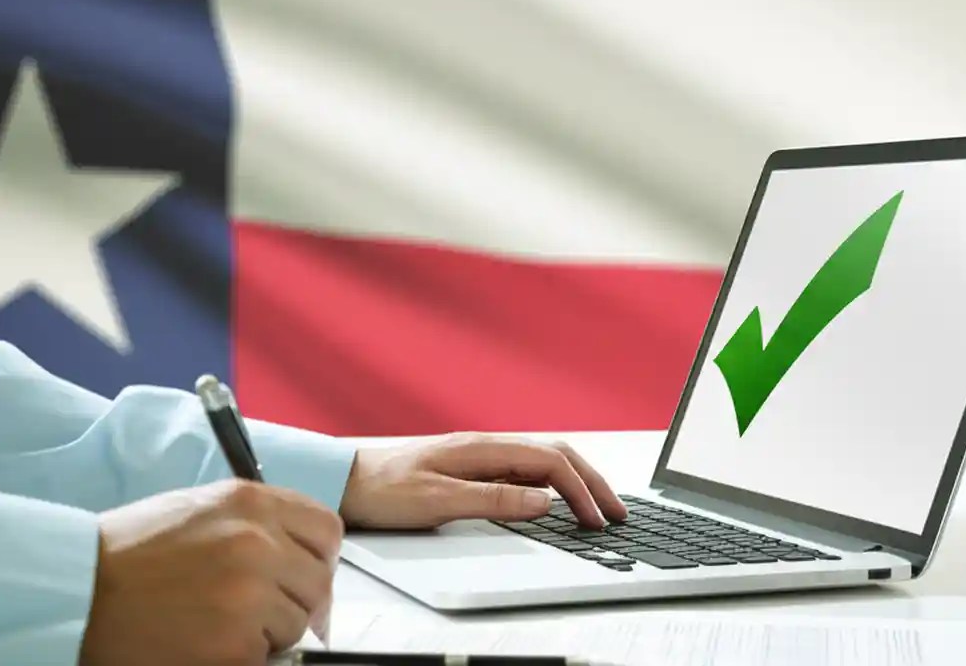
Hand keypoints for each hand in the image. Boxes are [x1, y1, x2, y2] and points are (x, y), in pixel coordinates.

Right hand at [79, 480, 342, 665]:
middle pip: (318, 583)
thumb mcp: (201, 509)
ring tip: (217, 623)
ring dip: (267, 632)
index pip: (327, 531)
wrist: (77, 591)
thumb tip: (301, 557)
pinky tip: (206, 642)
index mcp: (252, 504)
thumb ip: (258, 524)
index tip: (304, 575)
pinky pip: (267, 657)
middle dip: (295, 601)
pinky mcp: (237, 645)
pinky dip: (243, 657)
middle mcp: (258, 544)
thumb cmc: (130, 553)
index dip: (318, 558)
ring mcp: (250, 596)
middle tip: (258, 612)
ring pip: (295, 624)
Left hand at [339, 432, 627, 529]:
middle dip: (593, 482)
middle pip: (557, 454)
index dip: (580, 490)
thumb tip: (543, 500)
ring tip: (599, 506)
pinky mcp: (474, 467)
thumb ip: (493, 499)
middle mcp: (488, 445)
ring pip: (545, 459)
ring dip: (577, 480)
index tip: (597, 521)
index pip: (551, 462)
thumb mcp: (439, 500)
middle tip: (618, 513)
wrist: (347, 481)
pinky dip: (555, 482)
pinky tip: (560, 499)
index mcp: (483, 448)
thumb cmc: (385, 490)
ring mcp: (482, 455)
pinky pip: (527, 468)